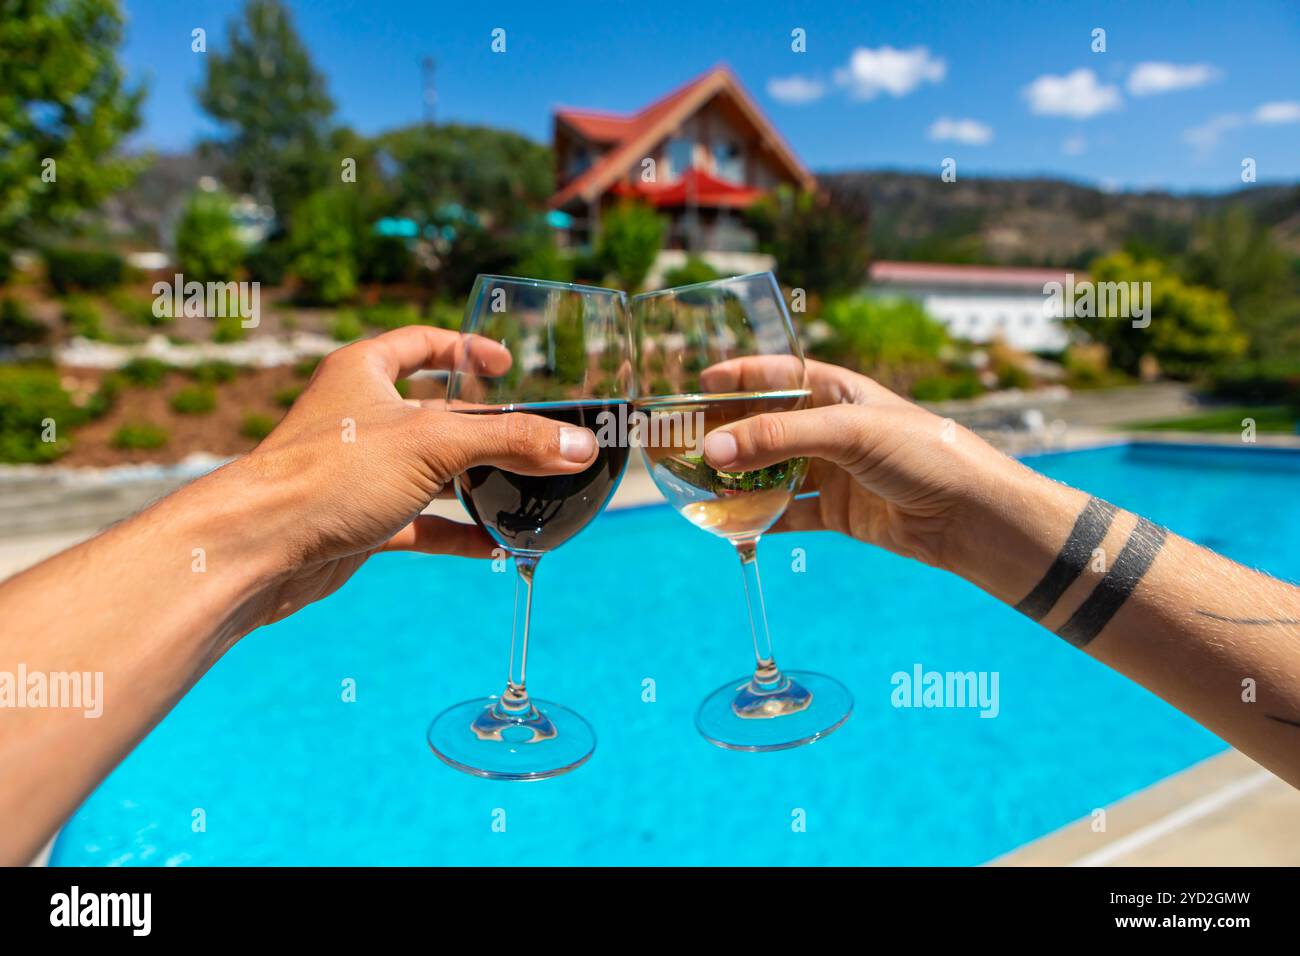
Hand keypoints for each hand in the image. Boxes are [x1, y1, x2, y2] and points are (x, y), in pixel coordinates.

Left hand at [229, 325, 597, 628]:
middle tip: (536, 438)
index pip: (420, 344)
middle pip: (436, 414)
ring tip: (528, 491)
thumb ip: (512, 442)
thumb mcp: (433, 445)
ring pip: (430, 472)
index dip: (464, 349)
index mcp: (363, 373)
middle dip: (486, 428)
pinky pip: (419, 524)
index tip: (504, 364)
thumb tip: (579, 447)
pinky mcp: (358, 522)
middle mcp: (358, 418)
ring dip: (476, 483)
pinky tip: (496, 543)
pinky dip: (457, 532)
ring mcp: (358, 473)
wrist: (256, 549)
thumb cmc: (330, 474)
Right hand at [699, 358, 1029, 571]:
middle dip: (724, 435)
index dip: (734, 377)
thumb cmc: (922, 454)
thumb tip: (713, 451)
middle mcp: (830, 427)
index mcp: (836, 390)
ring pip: (770, 473)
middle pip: (764, 427)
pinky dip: (758, 520)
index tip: (693, 386)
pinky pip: (787, 513)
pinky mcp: (837, 512)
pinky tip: (729, 526)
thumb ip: (778, 440)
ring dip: (736, 481)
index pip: (774, 373)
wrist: (971, 517)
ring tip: (693, 486)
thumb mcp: (848, 433)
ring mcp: (833, 471)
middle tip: (680, 443)